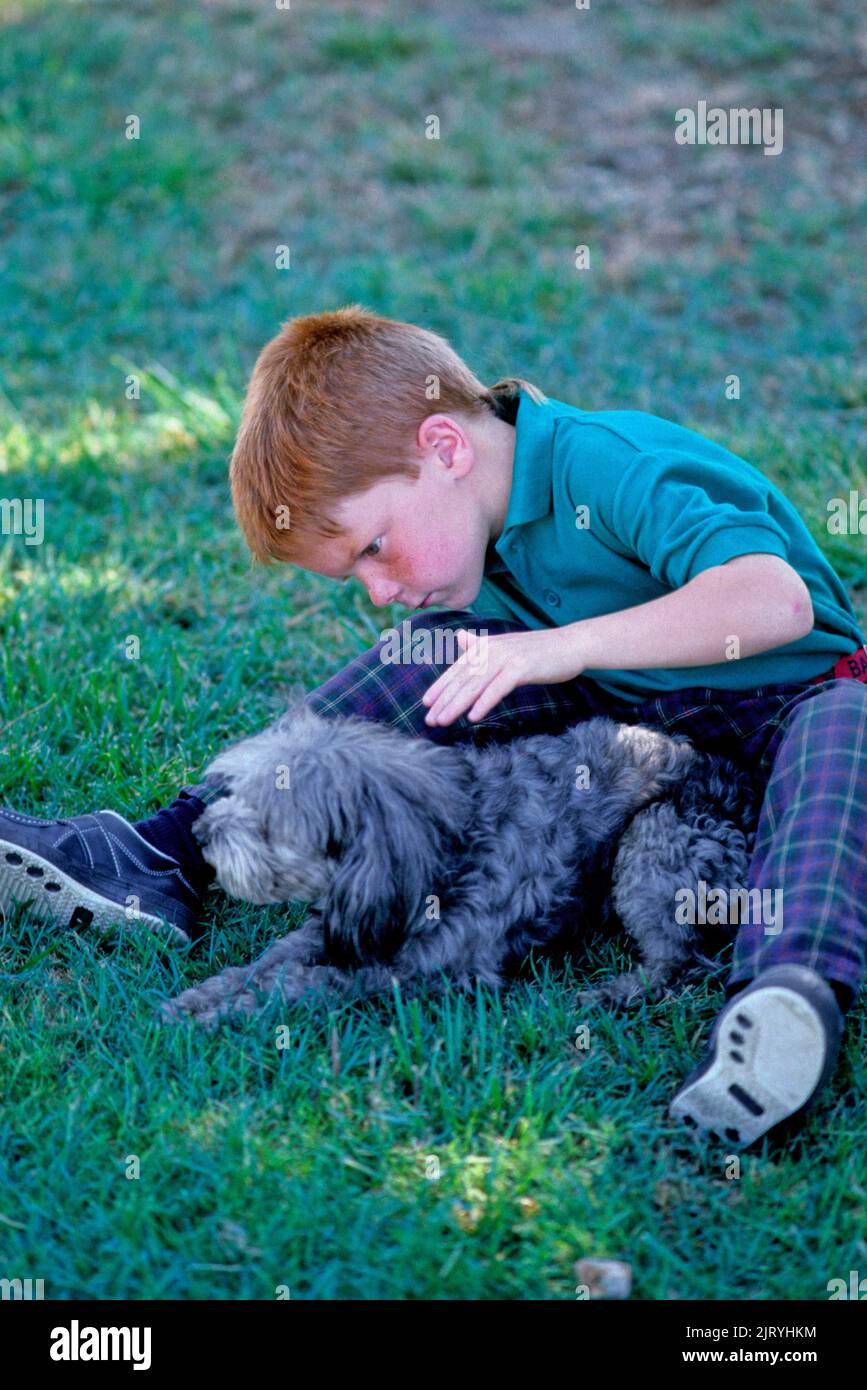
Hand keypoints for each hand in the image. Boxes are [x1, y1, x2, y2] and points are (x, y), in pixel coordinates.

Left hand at [422, 626, 584, 726]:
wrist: (571, 645)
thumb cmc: (540, 651)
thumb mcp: (507, 647)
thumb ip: (482, 646)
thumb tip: (460, 637)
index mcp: (487, 646)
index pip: (458, 669)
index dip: (440, 686)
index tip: (426, 703)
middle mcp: (492, 650)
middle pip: (462, 679)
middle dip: (444, 700)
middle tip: (429, 719)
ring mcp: (506, 658)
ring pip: (475, 684)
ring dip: (457, 704)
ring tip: (443, 721)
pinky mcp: (522, 668)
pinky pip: (498, 688)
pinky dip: (484, 702)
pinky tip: (473, 716)